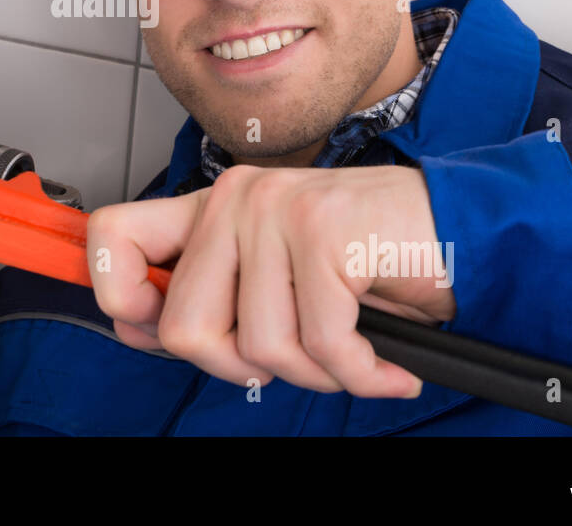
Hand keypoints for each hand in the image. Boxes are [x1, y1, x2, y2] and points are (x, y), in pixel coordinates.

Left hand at [86, 163, 455, 398]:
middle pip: (184, 328)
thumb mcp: (275, 276)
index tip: (148, 325)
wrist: (458, 231)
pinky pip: (321, 345)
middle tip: (295, 355)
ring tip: (350, 348)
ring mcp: (278, 212)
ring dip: (315, 372)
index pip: (113, 236)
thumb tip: (135, 326)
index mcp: (212, 206)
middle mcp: (236, 200)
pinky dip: (360, 372)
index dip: (115, 294)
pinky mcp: (324, 233)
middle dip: (242, 367)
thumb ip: (211, 294)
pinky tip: (382, 363)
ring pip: (259, 347)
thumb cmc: (368, 261)